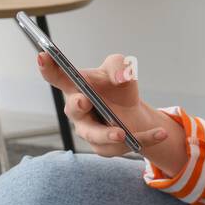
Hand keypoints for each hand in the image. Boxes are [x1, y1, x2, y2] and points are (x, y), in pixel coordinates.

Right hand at [36, 51, 168, 157]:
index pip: (58, 76)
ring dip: (108, 133)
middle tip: (84, 100)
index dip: (48, 67)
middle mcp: (78, 111)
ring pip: (95, 136)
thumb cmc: (118, 86)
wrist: (133, 111)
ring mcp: (90, 131)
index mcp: (77, 86)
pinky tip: (161, 133)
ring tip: (123, 132)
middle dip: (77, 105)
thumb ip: (119, 66)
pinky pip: (123, 146)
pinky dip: (145, 139)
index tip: (43, 56)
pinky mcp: (106, 148)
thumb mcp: (121, 69)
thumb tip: (121, 76)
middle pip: (73, 110)